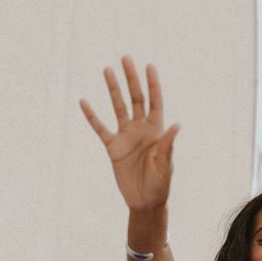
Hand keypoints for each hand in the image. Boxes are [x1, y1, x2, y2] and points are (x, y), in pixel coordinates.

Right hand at [80, 58, 179, 212]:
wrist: (144, 202)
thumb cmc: (160, 184)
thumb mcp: (165, 165)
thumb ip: (168, 145)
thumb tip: (177, 126)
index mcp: (156, 130)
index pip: (154, 101)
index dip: (152, 84)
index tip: (149, 66)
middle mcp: (140, 128)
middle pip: (135, 98)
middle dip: (131, 79)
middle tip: (125, 58)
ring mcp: (126, 136)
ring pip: (118, 107)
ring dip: (113, 89)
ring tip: (107, 70)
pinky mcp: (112, 147)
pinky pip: (100, 128)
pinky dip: (92, 116)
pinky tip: (84, 102)